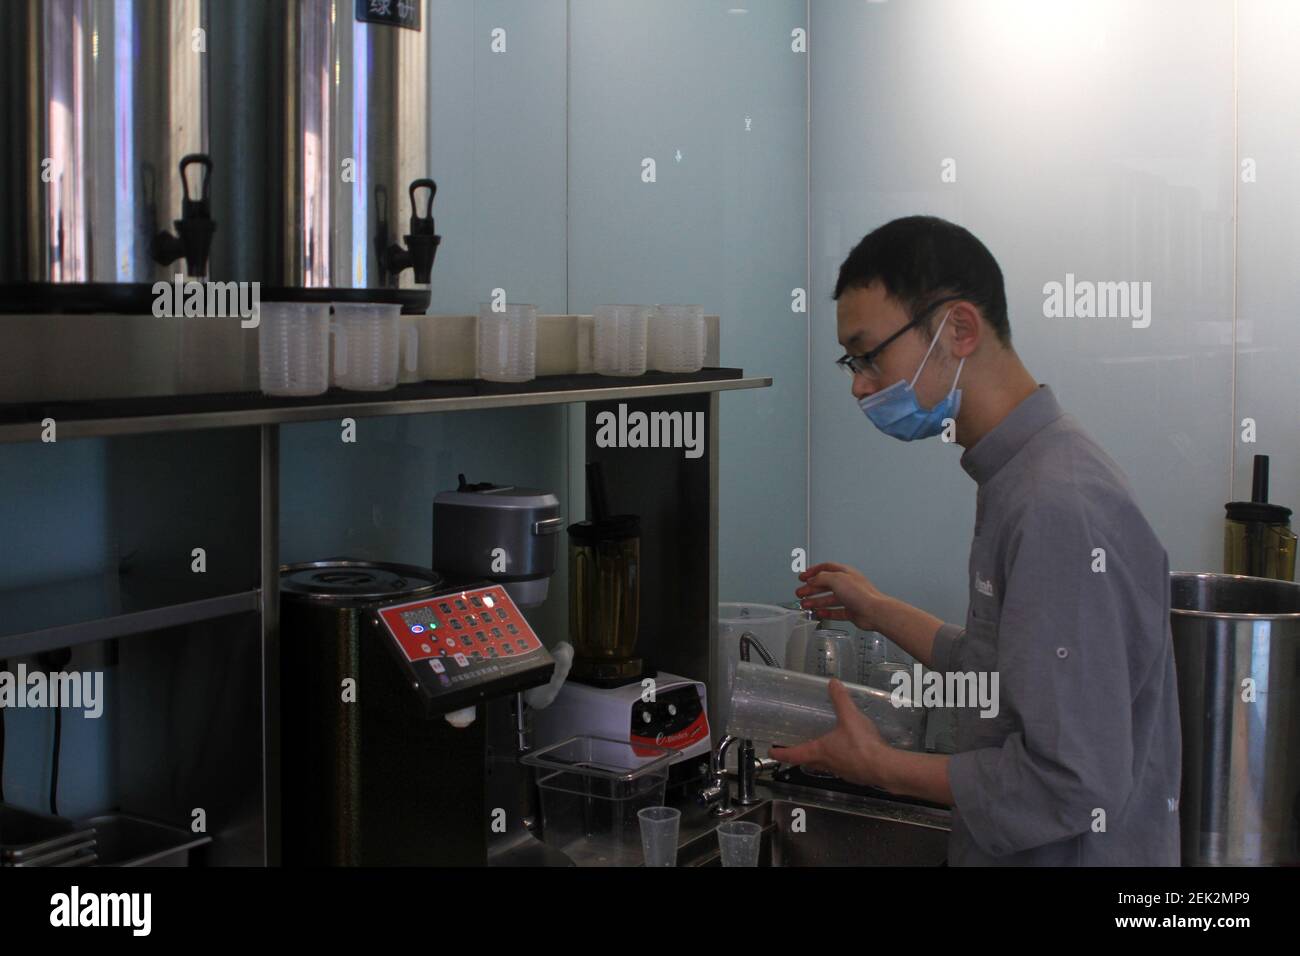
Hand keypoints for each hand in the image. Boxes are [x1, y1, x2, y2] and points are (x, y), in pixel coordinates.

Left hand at [769, 679, 890, 787]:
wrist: (885, 768)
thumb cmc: (861, 744)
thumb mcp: (850, 716)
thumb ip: (841, 699)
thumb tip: (832, 682)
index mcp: (820, 751)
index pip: (794, 754)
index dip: (781, 753)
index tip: (771, 751)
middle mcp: (827, 764)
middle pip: (808, 762)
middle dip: (800, 756)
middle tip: (795, 749)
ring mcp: (842, 772)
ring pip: (825, 766)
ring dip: (820, 760)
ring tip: (821, 749)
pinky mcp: (856, 776)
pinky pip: (842, 768)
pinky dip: (839, 761)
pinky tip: (848, 753)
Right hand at [794, 561, 888, 630]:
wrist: (874, 611)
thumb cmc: (860, 593)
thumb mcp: (836, 579)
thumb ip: (821, 578)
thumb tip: (812, 579)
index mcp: (845, 573)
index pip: (826, 568)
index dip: (813, 571)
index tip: (803, 576)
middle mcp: (847, 585)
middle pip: (825, 585)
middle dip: (811, 588)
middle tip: (800, 593)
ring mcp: (849, 598)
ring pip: (829, 599)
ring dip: (816, 601)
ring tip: (805, 605)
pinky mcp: (851, 611)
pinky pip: (836, 612)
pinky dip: (826, 612)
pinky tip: (819, 613)